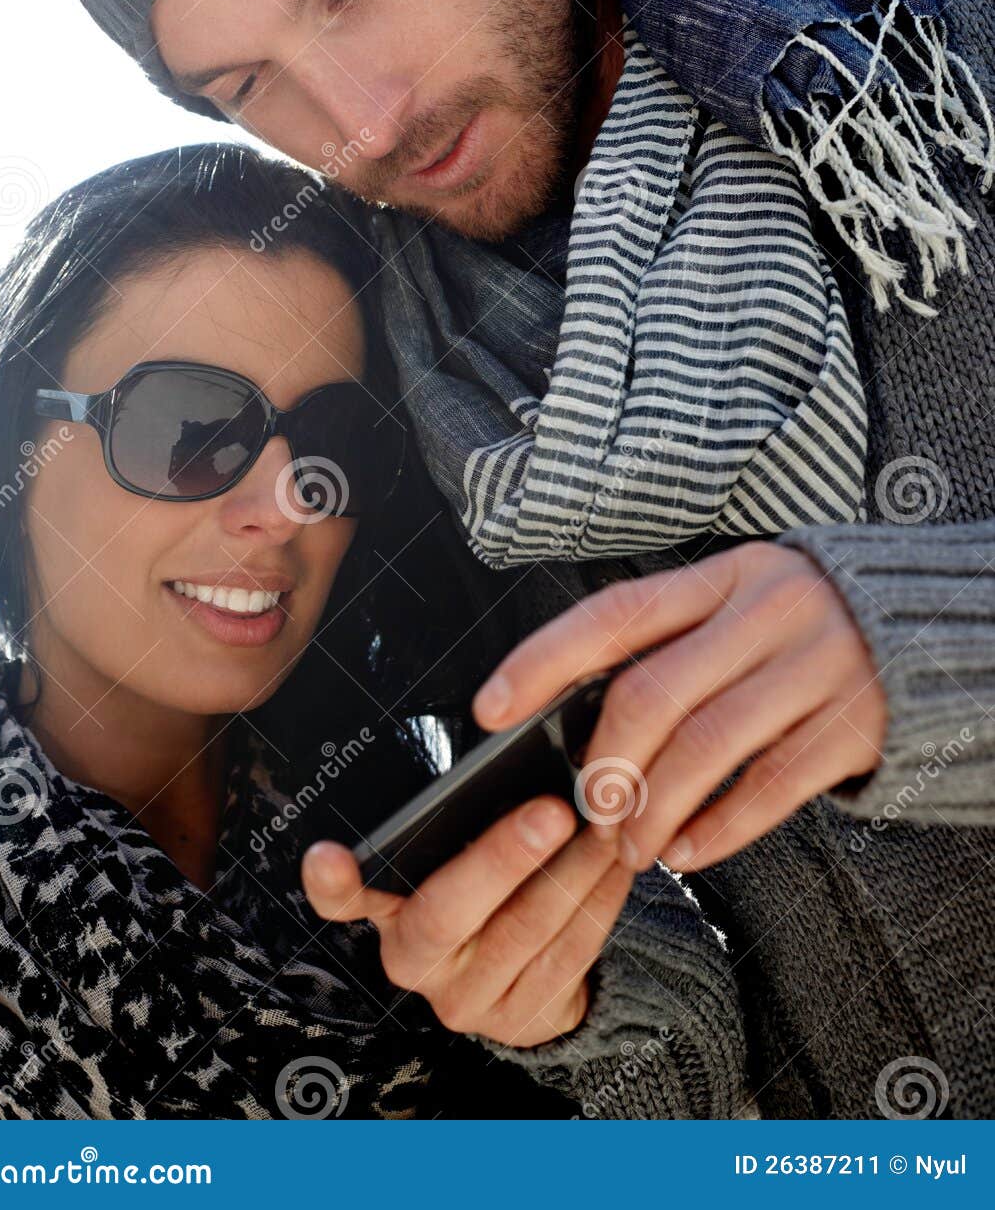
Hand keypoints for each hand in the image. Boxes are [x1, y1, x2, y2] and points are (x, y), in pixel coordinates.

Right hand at [301, 798, 634, 1046]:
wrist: (524, 978)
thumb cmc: (485, 890)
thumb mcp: (456, 856)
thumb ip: (460, 823)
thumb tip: (515, 759)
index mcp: (387, 909)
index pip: (347, 897)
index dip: (333, 881)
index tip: (325, 855)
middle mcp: (414, 960)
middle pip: (448, 911)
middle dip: (503, 857)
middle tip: (552, 811)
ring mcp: (467, 999)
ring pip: (524, 929)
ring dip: (576, 871)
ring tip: (608, 824)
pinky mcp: (521, 1020)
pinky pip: (569, 955)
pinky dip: (600, 901)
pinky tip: (618, 863)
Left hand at [471, 542, 887, 873]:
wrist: (934, 627)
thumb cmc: (806, 625)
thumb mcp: (742, 604)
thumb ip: (675, 645)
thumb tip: (579, 716)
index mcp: (724, 574)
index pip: (616, 614)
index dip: (544, 659)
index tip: (488, 706)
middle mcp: (767, 610)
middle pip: (654, 692)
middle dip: (605, 763)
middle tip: (586, 811)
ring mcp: (816, 665)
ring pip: (707, 747)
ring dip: (654, 809)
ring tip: (631, 848)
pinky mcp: (854, 724)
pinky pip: (770, 787)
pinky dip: (720, 828)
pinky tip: (689, 850)